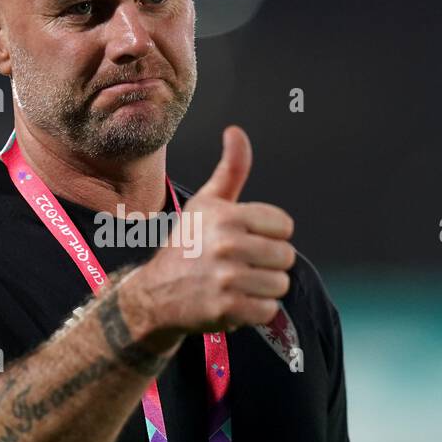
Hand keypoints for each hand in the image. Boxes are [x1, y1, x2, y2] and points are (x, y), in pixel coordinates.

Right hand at [120, 125, 295, 342]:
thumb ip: (230, 169)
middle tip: (241, 265)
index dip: (269, 235)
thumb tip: (236, 131)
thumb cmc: (187, 244)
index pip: (284, 226)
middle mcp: (227, 245)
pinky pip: (268, 310)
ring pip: (279, 284)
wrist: (155, 293)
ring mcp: (226, 278)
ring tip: (238, 284)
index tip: (247, 239)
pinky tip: (234, 302)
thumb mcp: (206, 203)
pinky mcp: (226, 308)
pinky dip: (255, 310)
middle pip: (286, 257)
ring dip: (263, 288)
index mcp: (227, 216)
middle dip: (268, 264)